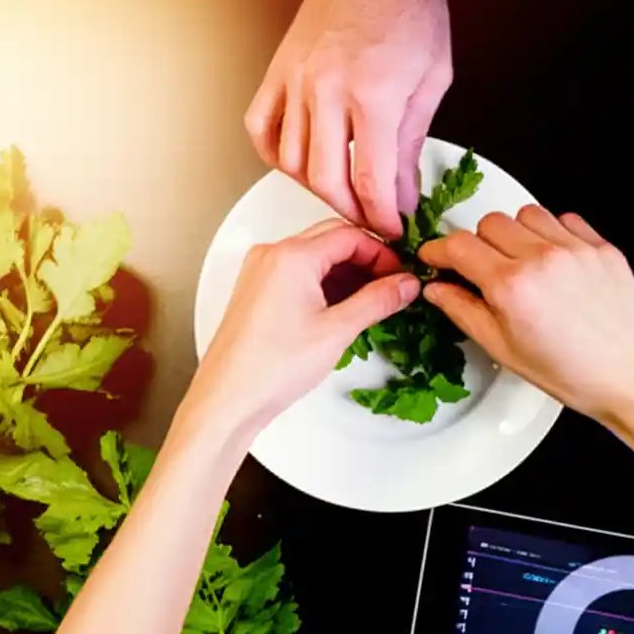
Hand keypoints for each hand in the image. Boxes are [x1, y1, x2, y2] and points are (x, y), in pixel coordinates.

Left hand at [189, 220, 419, 433]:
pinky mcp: (257, 291)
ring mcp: (261, 272)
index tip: (401, 275)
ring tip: (372, 302)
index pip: (350, 235)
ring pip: (315, 258)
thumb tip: (405, 285)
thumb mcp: (337, 331)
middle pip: (332, 240)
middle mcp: (272, 255)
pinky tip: (343, 309)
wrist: (228, 398)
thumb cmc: (271, 367)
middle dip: (366, 260)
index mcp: (291, 256)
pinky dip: (324, 285)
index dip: (382, 254)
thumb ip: (377, 301)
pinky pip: (298, 274)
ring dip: (346, 274)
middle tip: (392, 285)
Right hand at [244, 0, 451, 236]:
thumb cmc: (407, 14)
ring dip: (316, 188)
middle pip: (328, 181)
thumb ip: (412, 143)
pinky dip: (274, 156)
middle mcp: (328, 91)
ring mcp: (297, 83)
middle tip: (369, 217)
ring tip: (340, 191)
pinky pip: (260, 129)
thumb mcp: (431, 80)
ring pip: (291, 162)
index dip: (384, 218)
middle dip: (352, 212)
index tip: (394, 227)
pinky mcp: (278, 74)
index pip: (373, 183)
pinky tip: (297, 162)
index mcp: (374, 96)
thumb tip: (402, 193)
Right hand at [418, 207, 633, 423]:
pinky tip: (552, 262)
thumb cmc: (575, 374)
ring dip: (514, 233)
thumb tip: (437, 290)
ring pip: (525, 214)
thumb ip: (464, 312)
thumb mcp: (504, 350)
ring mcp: (575, 248)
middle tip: (481, 271)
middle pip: (489, 223)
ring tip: (520, 264)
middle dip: (477, 244)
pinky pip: (564, 219)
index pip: (458, 246)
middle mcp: (542, 257)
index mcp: (512, 286)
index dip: (438, 251)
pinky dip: (551, 234)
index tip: (435, 259)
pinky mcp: (602, 247)